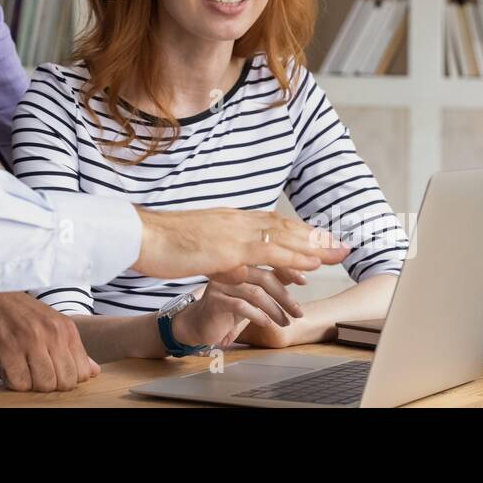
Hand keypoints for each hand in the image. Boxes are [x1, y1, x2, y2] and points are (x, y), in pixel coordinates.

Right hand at [0, 292, 98, 391]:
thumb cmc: (13, 307)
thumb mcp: (48, 321)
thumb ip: (70, 346)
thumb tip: (93, 371)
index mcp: (65, 327)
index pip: (82, 372)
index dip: (66, 379)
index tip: (51, 372)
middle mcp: (51, 333)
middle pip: (64, 383)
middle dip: (49, 384)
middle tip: (33, 372)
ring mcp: (29, 341)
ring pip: (43, 385)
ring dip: (29, 383)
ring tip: (19, 367)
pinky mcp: (6, 348)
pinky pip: (19, 383)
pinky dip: (12, 381)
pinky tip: (6, 366)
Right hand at [134, 208, 348, 282]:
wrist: (141, 236)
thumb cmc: (160, 243)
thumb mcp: (197, 245)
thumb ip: (218, 251)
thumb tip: (232, 261)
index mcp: (229, 219)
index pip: (272, 223)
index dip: (298, 232)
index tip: (319, 239)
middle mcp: (237, 220)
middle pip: (285, 227)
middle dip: (315, 238)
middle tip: (342, 247)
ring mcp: (234, 232)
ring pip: (284, 237)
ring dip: (314, 246)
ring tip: (338, 254)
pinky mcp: (229, 248)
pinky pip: (269, 252)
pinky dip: (294, 256)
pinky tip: (311, 264)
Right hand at [170, 267, 307, 348]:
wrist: (198, 324)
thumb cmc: (226, 308)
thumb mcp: (252, 294)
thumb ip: (269, 282)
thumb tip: (295, 273)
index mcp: (239, 263)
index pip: (268, 261)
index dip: (288, 269)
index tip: (305, 280)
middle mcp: (230, 270)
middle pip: (264, 277)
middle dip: (285, 297)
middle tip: (298, 312)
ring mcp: (220, 284)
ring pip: (254, 293)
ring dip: (274, 310)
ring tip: (285, 322)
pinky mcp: (214, 301)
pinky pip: (240, 306)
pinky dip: (257, 315)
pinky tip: (266, 323)